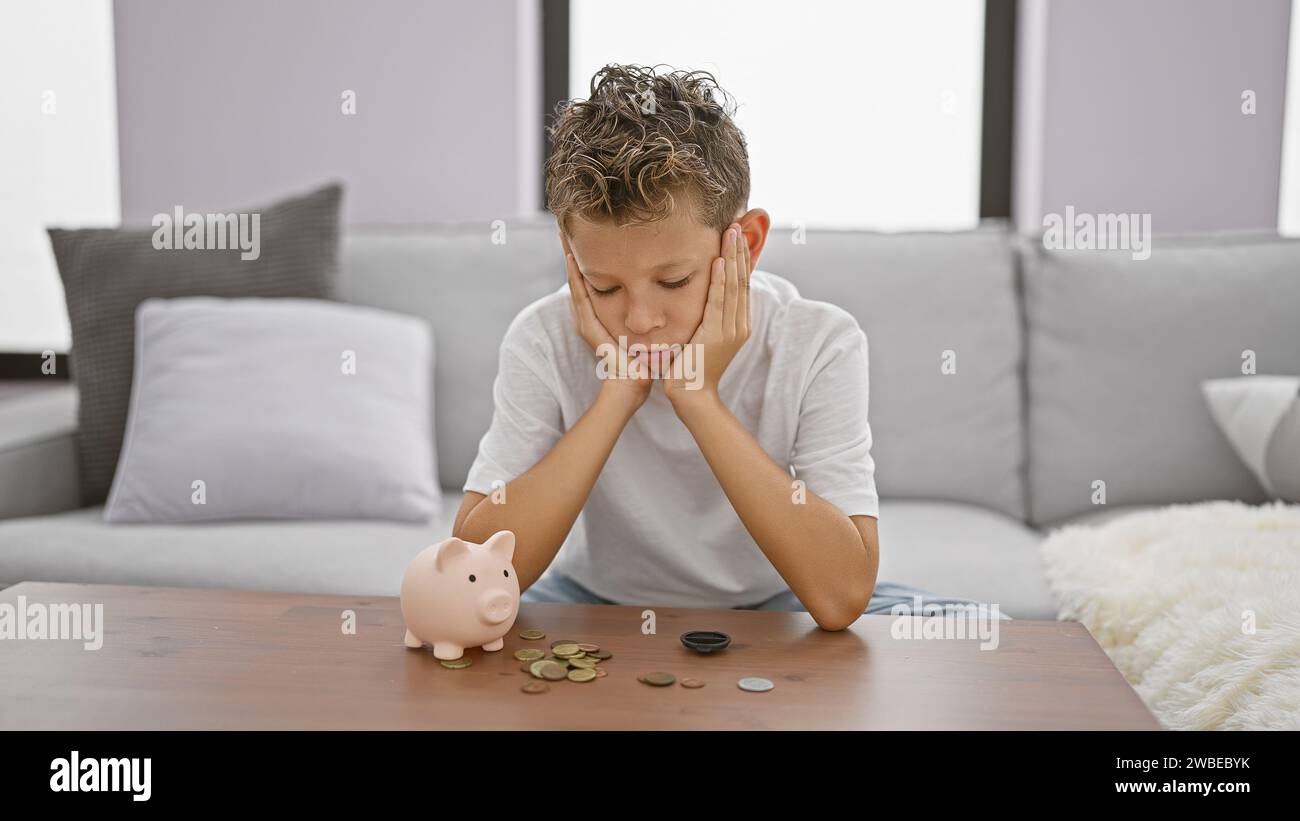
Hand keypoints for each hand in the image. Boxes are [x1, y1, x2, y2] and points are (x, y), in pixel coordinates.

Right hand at [563, 246, 654, 406]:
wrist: (635, 383)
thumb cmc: (643, 359)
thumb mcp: (643, 326)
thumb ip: (645, 308)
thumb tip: (660, 288)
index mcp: (601, 313)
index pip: (590, 278)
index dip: (585, 257)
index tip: (583, 233)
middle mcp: (590, 315)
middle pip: (577, 276)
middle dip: (570, 252)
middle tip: (565, 226)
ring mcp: (586, 321)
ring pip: (575, 283)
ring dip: (568, 259)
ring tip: (563, 236)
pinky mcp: (588, 328)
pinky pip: (580, 297)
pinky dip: (575, 279)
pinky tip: (572, 260)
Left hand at [663, 221, 750, 407]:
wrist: (692, 395)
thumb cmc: (692, 366)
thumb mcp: (703, 335)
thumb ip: (708, 316)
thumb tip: (705, 295)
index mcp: (739, 324)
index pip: (742, 283)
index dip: (741, 258)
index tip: (736, 235)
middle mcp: (740, 325)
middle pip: (743, 280)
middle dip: (740, 251)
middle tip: (737, 224)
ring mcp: (731, 330)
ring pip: (734, 286)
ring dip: (733, 258)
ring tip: (731, 233)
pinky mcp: (717, 335)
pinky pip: (720, 302)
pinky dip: (721, 281)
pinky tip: (720, 261)